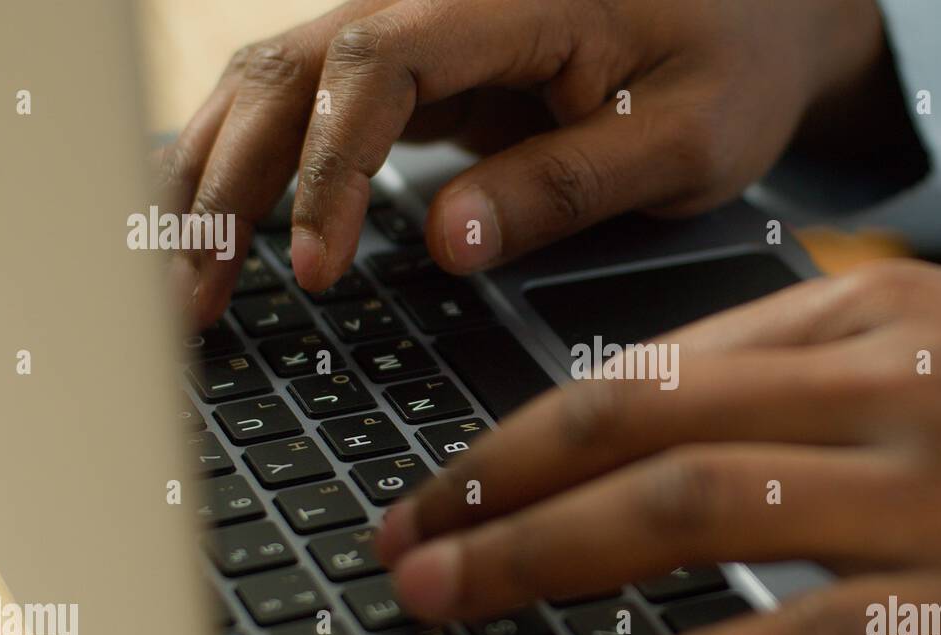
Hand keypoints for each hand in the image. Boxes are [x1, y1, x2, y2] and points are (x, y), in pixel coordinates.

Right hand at [160, 0, 884, 324]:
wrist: (755, 16)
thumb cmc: (734, 70)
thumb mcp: (686, 141)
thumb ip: (568, 183)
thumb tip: (447, 243)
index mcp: (518, 0)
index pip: (379, 64)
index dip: (328, 168)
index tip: (313, 270)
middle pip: (295, 66)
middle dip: (230, 182)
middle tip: (195, 298)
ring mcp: (426, 30)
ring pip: (279, 79)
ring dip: (219, 175)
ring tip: (185, 277)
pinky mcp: (421, 69)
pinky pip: (311, 107)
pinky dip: (255, 167)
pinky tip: (224, 227)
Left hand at [375, 263, 940, 634]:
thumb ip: (803, 365)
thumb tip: (658, 412)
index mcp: (861, 316)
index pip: (647, 369)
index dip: (524, 431)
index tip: (447, 481)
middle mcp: (880, 387)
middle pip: (641, 433)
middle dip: (499, 494)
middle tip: (405, 546)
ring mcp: (927, 493)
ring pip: (694, 513)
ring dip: (550, 562)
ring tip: (451, 603)